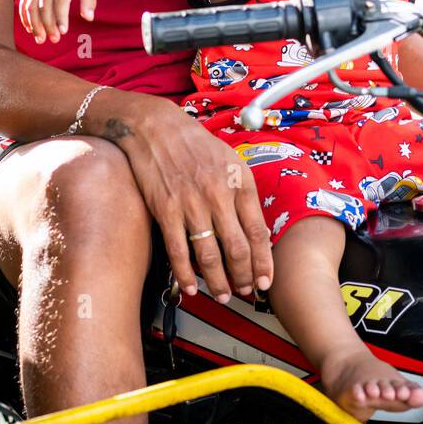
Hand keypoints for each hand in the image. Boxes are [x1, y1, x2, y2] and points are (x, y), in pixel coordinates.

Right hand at [18, 0, 96, 43]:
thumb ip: (89, 0)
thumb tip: (89, 18)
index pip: (60, 0)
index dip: (60, 17)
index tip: (63, 32)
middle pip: (44, 5)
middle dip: (47, 24)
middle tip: (53, 40)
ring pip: (31, 5)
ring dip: (34, 24)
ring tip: (40, 39)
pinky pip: (24, 1)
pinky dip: (25, 17)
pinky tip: (30, 29)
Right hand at [111, 93, 273, 301]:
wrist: (156, 127)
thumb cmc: (196, 144)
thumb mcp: (230, 160)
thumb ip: (243, 193)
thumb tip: (255, 228)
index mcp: (240, 182)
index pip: (258, 232)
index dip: (264, 262)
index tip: (266, 281)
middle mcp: (219, 195)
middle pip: (237, 249)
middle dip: (244, 278)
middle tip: (246, 293)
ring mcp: (191, 204)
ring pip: (209, 256)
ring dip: (218, 282)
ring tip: (222, 296)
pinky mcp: (166, 210)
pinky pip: (178, 251)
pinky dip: (185, 275)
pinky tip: (190, 288)